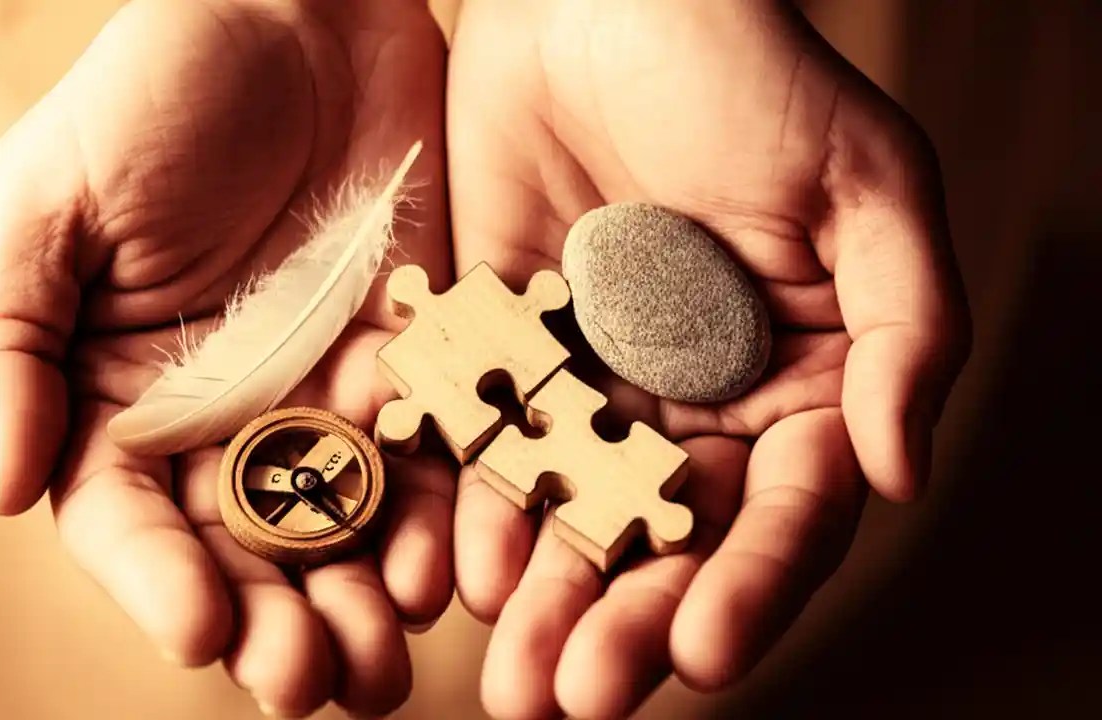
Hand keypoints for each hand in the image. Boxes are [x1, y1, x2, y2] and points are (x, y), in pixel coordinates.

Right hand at [0, 0, 451, 714]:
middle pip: (248, 553)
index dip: (161, 584)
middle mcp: (230, 417)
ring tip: (386, 660)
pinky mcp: (417, 364)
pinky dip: (444, 514)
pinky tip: (453, 562)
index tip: (202, 633)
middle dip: (278, 625)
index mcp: (125, 399)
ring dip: (363, 599)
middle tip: (313, 682)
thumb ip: (9, 341)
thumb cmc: (152, 95)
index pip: (131, 522)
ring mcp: (329, 397)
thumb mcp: (47, 203)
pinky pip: (434, 456)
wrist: (299, 18)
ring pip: (346, 530)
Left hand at [447, 1, 969, 716]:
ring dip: (547, 596)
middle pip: (669, 540)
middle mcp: (698, 401)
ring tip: (517, 678)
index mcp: (797, 380)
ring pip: (575, 514)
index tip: (702, 650)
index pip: (786, 511)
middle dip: (627, 621)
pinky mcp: (509, 350)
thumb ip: (905, 334)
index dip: (752, 585)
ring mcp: (598, 383)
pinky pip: (492, 443)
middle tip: (579, 697)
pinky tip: (460, 569)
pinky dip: (477, 505)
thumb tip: (900, 477)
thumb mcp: (866, 188)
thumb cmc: (751, 73)